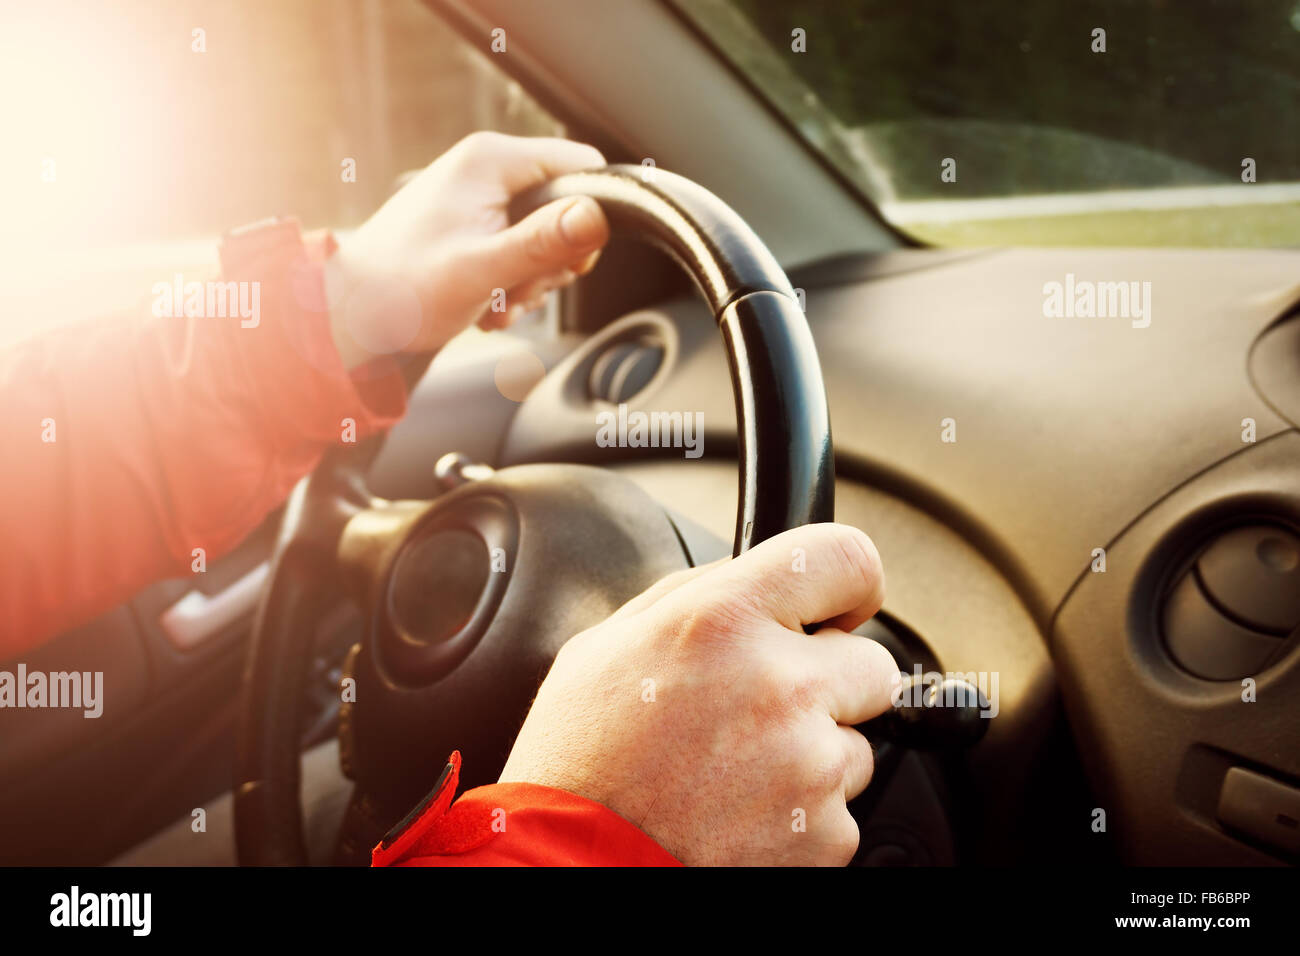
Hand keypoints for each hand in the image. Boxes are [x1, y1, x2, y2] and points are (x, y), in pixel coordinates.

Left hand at [325, 132, 609, 367]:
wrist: (349, 317)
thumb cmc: (402, 289)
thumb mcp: (483, 268)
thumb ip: (543, 242)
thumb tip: (598, 217)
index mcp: (491, 160)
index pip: (581, 164)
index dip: (590, 215)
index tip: (570, 261)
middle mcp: (488, 171)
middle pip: (566, 209)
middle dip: (553, 261)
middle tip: (519, 288)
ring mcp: (480, 201)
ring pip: (545, 240)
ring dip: (531, 282)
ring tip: (496, 302)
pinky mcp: (475, 230)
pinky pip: (519, 255)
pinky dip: (512, 287)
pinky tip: (486, 306)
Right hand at [499, 523, 898, 865]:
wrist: (572, 867)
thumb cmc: (580, 763)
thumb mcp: (606, 647)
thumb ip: (690, 596)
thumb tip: (746, 578)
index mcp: (723, 621)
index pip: (845, 559)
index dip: (851, 582)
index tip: (840, 606)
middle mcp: (778, 685)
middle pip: (873, 662)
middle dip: (832, 682)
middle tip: (768, 708)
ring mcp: (809, 766)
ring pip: (855, 743)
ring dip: (812, 753)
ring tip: (735, 772)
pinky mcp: (824, 834)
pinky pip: (839, 810)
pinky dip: (801, 815)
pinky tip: (739, 814)